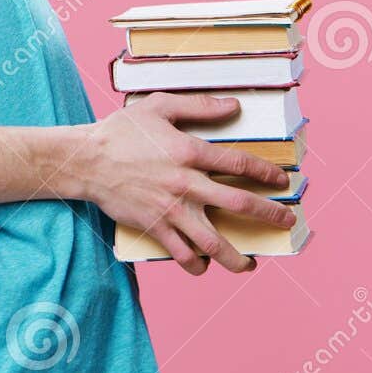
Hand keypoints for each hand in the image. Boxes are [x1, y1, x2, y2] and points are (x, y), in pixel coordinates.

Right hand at [80, 92, 295, 275]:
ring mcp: (171, 209)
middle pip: (239, 204)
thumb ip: (198, 106)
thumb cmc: (121, 131)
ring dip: (237, 257)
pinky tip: (205, 266)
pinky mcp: (155, 226)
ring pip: (213, 241)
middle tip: (285, 220)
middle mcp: (186, 183)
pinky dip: (196, 265)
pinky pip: (181, 254)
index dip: (265, 173)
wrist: (86, 161)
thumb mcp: (159, 107)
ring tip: (250, 265)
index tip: (281, 181)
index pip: (239, 163)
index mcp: (189, 152)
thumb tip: (233, 106)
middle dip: (269, 214)